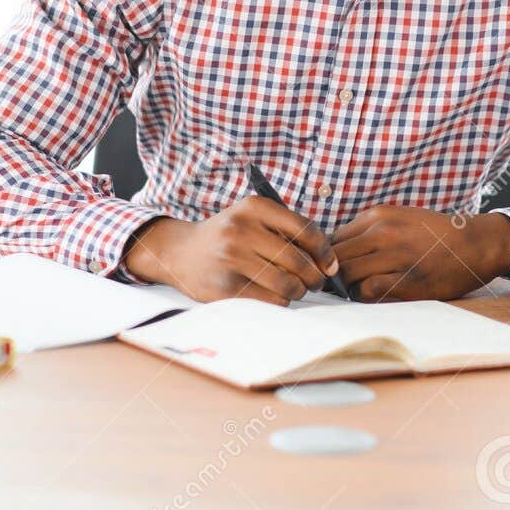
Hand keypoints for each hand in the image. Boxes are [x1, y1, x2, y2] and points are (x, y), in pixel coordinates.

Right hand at [121, 197, 341, 304]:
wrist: (180, 252)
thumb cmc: (227, 236)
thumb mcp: (252, 218)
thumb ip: (287, 231)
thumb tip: (328, 262)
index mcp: (254, 208)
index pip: (305, 229)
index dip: (324, 251)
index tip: (330, 264)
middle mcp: (242, 230)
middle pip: (298, 261)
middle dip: (314, 277)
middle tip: (315, 282)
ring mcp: (231, 259)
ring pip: (287, 284)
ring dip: (298, 291)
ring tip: (294, 288)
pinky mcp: (225, 287)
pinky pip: (271, 301)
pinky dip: (280, 301)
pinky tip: (274, 295)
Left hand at [331, 207, 509, 301]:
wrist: (474, 243)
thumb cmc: (436, 233)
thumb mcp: (400, 218)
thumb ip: (370, 230)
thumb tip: (338, 249)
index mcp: (378, 215)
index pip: (333, 236)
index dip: (328, 255)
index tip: (334, 266)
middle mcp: (383, 232)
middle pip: (335, 255)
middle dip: (333, 271)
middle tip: (340, 283)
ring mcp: (394, 256)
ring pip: (347, 273)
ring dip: (347, 285)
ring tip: (357, 289)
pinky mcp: (406, 280)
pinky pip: (367, 290)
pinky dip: (364, 295)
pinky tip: (373, 294)